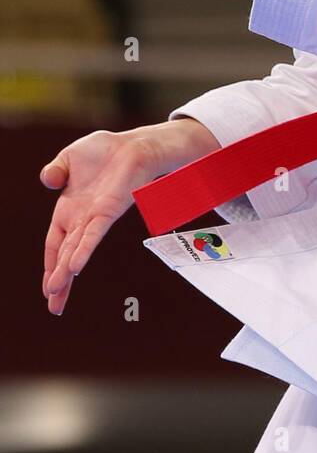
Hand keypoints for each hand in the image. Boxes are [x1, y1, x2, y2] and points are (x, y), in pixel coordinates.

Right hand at [40, 129, 162, 314]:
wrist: (132, 145)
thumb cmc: (105, 153)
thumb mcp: (68, 159)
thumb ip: (55, 171)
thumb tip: (48, 180)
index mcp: (69, 211)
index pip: (54, 244)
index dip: (49, 265)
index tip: (47, 289)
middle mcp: (81, 219)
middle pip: (64, 255)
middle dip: (58, 281)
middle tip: (54, 307)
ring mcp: (95, 217)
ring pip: (76, 250)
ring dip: (65, 272)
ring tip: (57, 294)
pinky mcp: (109, 210)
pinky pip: (92, 234)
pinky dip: (82, 250)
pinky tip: (74, 268)